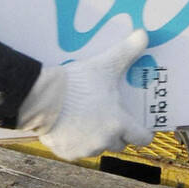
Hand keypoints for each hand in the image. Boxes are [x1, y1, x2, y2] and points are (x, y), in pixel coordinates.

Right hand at [22, 29, 153, 160]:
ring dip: (97, 137)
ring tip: (89, 117)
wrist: (44, 98)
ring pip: (98, 147)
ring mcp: (85, 150)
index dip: (143, 133)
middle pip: (119, 143)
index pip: (141, 138)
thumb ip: (126, 51)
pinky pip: (78, 150)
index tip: (142, 129)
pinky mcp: (67, 153)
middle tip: (111, 116)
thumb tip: (144, 34)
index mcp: (118, 124)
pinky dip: (77, 141)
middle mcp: (104, 141)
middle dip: (118, 133)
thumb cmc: (78, 83)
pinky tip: (71, 125)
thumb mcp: (105, 65)